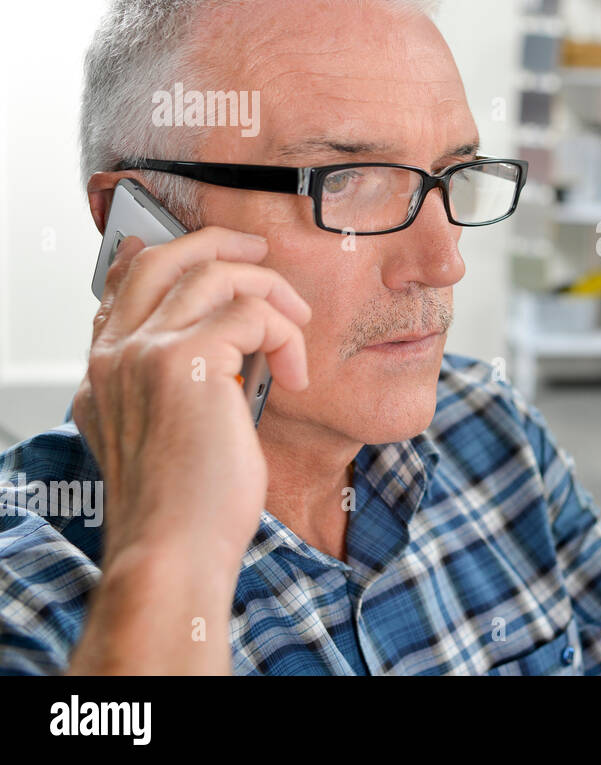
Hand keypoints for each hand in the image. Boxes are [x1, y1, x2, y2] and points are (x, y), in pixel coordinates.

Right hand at [72, 226, 311, 575]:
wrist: (173, 551)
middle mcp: (117, 353)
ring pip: (216, 274)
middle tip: (263, 257)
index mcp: (106, 370)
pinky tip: (294, 375)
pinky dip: (287, 336)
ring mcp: (146, 351)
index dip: (171, 258)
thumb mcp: (168, 436)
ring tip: (296, 328)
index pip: (126, 285)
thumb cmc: (183, 508)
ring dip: (271, 293)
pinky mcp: (187, 360)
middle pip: (166, 258)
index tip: (214, 257)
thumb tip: (221, 353)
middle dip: (223, 245)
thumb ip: (176, 387)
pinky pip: (254, 312)